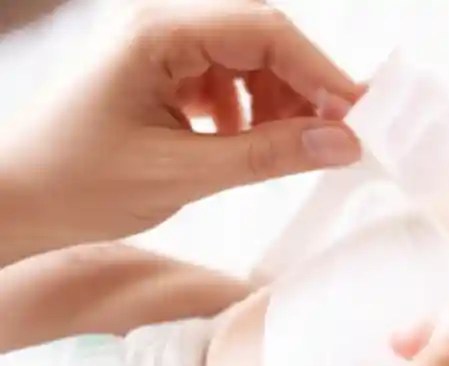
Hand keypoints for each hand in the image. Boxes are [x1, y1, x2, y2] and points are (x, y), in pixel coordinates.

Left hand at [0, 0, 362, 250]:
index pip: (265, 32)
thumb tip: (343, 143)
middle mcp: (159, 25)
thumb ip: (269, 156)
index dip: (321, 73)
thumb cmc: (75, 184)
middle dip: (304, 87)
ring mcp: (159, 45)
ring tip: (286, 148)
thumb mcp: (183, 174)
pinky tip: (243, 144)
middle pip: (262, 38)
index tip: (358, 118)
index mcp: (157, 34)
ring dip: (280, 100)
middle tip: (335, 137)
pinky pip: (226, 75)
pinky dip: (249, 110)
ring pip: (249, 57)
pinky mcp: (159, 70)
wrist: (12, 201)